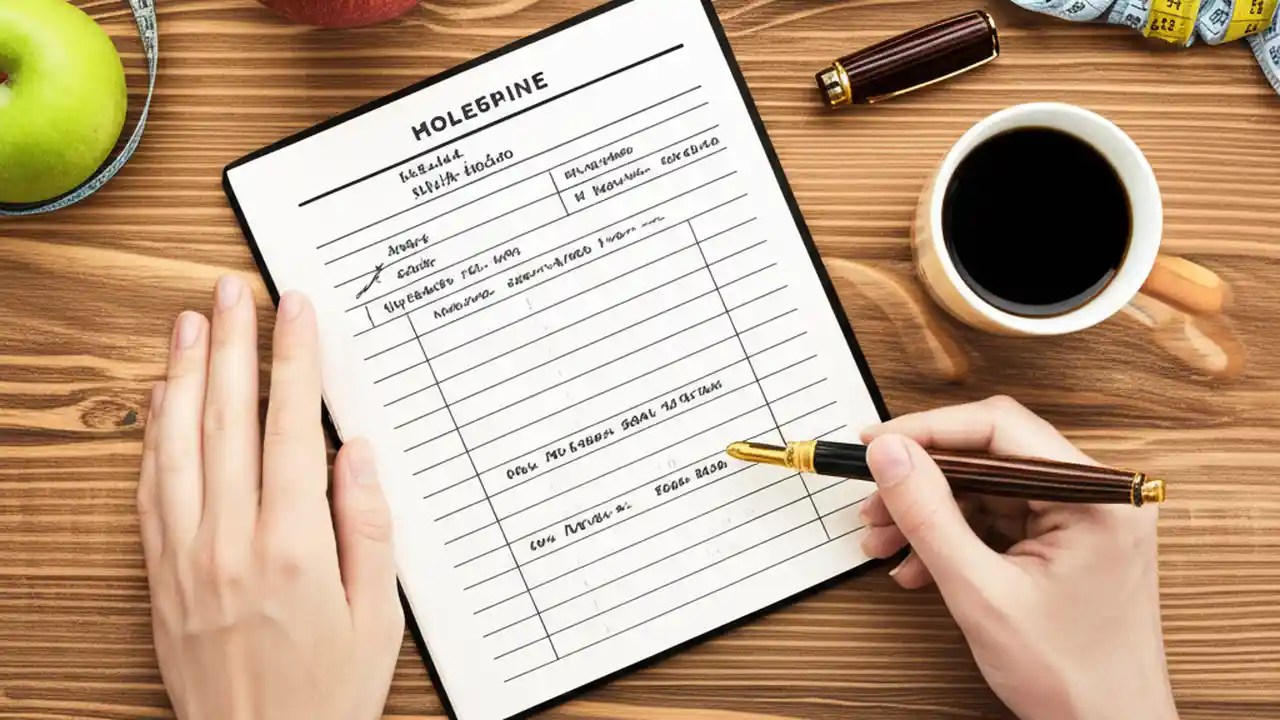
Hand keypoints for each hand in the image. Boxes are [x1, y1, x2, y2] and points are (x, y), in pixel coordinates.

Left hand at [137, 275, 403, 719]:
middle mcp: (231, 544)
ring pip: (179, 447)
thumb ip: (368, 529)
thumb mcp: (378, 617)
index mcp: (294, 550)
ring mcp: (188, 559)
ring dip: (185, 378)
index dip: (293, 362)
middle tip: (233, 292)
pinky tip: (160, 402)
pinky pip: (150, 492)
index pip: (290, 431)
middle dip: (233, 347)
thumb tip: (357, 456)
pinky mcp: (162, 578)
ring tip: (190, 324)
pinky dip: (153, 438)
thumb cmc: (327, 694)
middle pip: (228, 423)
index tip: (295, 312)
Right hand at [859, 396, 1176, 719]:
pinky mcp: (1066, 542)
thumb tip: (890, 454)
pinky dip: (952, 538)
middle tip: (872, 502)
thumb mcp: (981, 592)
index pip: (999, 427)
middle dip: (921, 481)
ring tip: (884, 542)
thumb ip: (929, 516)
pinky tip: (917, 565)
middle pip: (987, 457)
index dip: (928, 431)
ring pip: (984, 490)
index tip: (876, 444)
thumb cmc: (1073, 678)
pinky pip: (996, 520)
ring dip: (928, 514)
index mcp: (1094, 496)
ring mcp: (1082, 519)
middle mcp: (1095, 496)